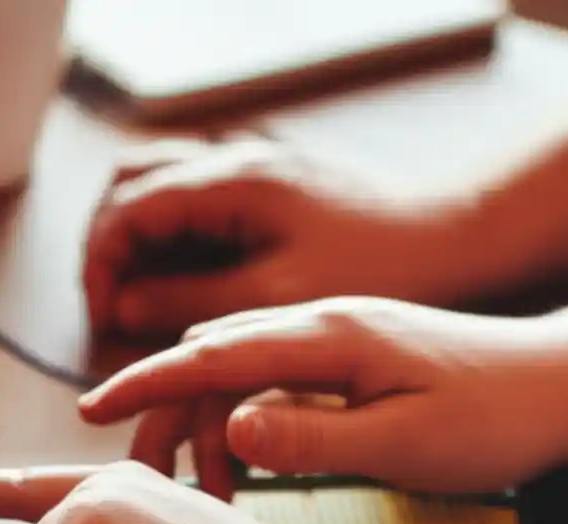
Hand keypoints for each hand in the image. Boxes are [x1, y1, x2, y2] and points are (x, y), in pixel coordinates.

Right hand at [82, 296, 567, 495]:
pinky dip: (244, 421)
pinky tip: (251, 462)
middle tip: (142, 475)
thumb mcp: (406, 440)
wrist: (559, 382)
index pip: (213, 352)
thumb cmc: (493, 416)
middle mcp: (318, 323)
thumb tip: (230, 428)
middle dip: (165, 414)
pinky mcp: (341, 355)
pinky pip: (268, 379)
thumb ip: (313, 435)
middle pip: (209, 358)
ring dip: (210, 426)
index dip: (147, 380)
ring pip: (236, 370)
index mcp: (327, 335)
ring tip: (213, 491)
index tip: (94, 407)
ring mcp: (329, 335)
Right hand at [83, 137, 490, 338]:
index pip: (127, 208)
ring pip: (160, 183)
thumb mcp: (281, 298)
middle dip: (107, 244)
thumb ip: (194, 302)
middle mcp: (238, 160)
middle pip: (131, 182)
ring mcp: (256, 170)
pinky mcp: (274, 190)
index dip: (100, 265)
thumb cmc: (388, 268)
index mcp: (235, 181)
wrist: (466, 240)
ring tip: (136, 296)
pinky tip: (184, 282)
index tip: (103, 318)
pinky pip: (196, 199)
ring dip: (136, 236)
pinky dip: (172, 236)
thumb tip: (125, 307)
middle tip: (109, 305)